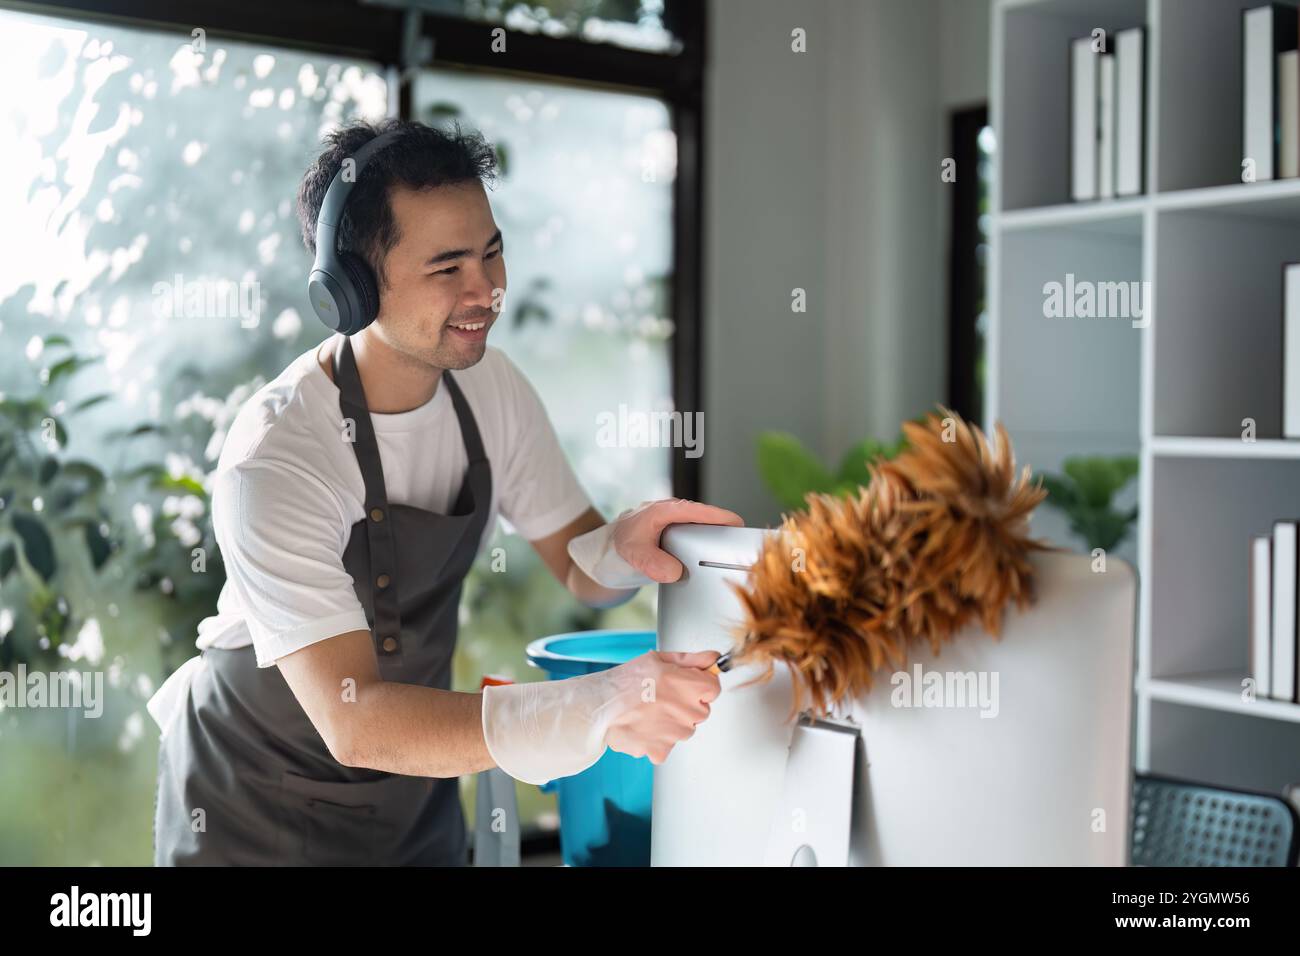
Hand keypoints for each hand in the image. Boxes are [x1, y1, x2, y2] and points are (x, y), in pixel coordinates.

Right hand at [595, 650, 721, 763]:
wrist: (599, 707)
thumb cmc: (625, 681)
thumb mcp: (658, 659)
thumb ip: (692, 660)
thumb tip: (713, 659)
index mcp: (689, 686)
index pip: (714, 688)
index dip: (699, 685)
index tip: (685, 685)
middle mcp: (687, 711)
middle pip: (702, 711)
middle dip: (686, 705)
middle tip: (662, 698)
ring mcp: (675, 734)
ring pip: (684, 730)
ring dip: (672, 723)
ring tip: (648, 712)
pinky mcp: (661, 750)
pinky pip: (667, 746)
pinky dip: (656, 740)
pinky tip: (642, 727)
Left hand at [609, 498, 743, 583]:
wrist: (608, 547)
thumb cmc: (620, 545)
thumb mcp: (634, 555)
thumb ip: (653, 563)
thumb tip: (676, 572)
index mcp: (661, 511)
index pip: (694, 511)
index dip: (716, 516)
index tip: (735, 522)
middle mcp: (671, 512)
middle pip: (703, 515)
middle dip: (723, 524)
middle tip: (743, 537)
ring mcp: (675, 521)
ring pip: (701, 524)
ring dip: (716, 532)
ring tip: (733, 546)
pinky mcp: (676, 531)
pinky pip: (696, 532)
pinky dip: (706, 540)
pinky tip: (714, 554)